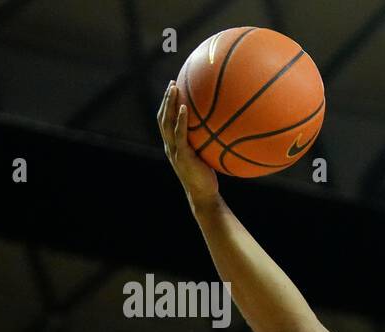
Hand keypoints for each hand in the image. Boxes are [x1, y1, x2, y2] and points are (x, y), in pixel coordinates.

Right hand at [158, 80, 218, 203]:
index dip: (166, 105)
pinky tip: (184, 108)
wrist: (203, 195)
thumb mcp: (205, 157)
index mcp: (173, 145)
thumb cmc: (207, 177)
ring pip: (166, 123)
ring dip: (169, 104)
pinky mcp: (182, 155)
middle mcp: (170, 146)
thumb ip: (206, 144)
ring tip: (174, 88)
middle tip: (172, 83)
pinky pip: (179, 134)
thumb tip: (221, 130)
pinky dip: (180, 120)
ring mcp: (174, 151)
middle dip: (166, 99)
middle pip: (162, 117)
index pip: (165, 121)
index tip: (173, 89)